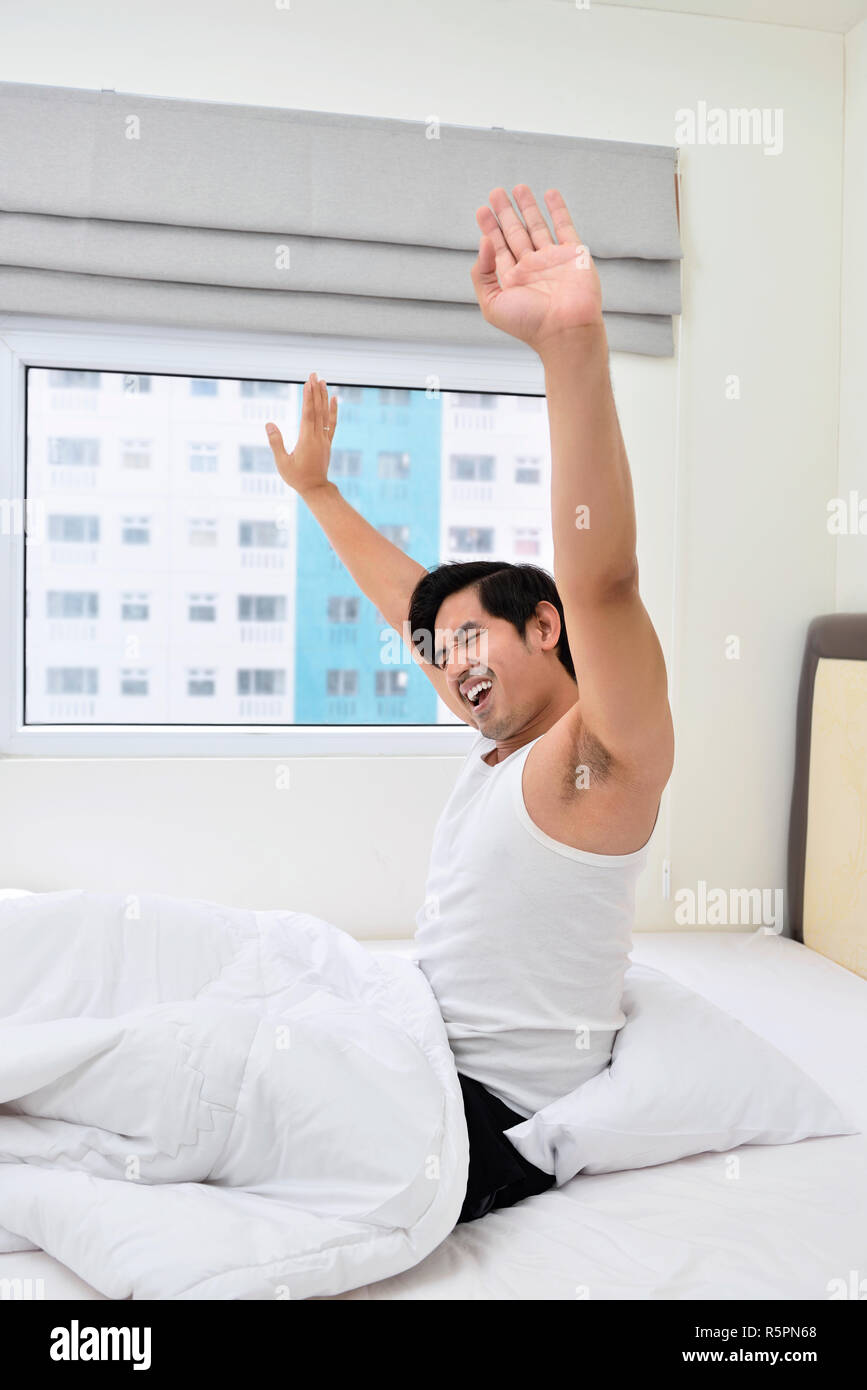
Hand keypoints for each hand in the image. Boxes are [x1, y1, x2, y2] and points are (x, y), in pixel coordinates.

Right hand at [265, 372, 337, 495]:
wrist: (316, 489)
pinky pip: (332, 423)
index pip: (308, 414)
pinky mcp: (327, 442)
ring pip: (325, 414)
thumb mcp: (282, 463)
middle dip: (316, 391)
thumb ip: (276, 442)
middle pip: (317, 410)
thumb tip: (269, 424)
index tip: (308, 382)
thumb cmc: (297, 478)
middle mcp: (318, 437)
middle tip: (314, 374)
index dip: (308, 397)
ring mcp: (324, 439)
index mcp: (307, 441)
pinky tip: (334, 399)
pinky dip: (333, 410)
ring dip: (324, 397)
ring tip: (323, 381)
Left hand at [470, 186, 602, 355]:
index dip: (489, 228)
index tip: (482, 211)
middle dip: (505, 212)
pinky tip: (550, 194)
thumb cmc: (529, 324)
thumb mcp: (492, 304)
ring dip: (528, 207)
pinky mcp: (573, 254)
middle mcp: (531, 268)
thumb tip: (483, 242)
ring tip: (518, 188)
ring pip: (538, 226)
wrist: (565, 330)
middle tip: (496, 193)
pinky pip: (565, 226)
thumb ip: (481, 274)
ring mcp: (552, 259)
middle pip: (515, 233)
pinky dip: (558, 210)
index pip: (498, 248)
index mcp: (512, 279)